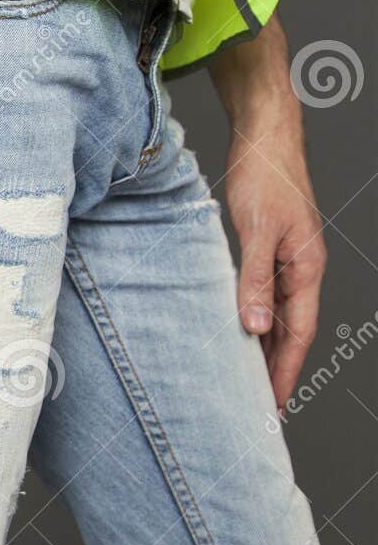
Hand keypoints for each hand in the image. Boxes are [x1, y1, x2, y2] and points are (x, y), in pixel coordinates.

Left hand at [224, 125, 325, 409]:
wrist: (264, 136)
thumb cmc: (265, 177)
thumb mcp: (257, 230)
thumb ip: (255, 279)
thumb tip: (257, 327)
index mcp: (305, 269)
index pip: (297, 335)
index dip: (285, 372)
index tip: (274, 407)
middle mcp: (300, 270)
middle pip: (290, 332)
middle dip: (277, 371)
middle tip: (260, 409)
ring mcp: (285, 260)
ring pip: (276, 316)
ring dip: (264, 348)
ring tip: (247, 382)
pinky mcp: (267, 248)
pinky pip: (262, 295)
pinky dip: (253, 318)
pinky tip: (238, 331)